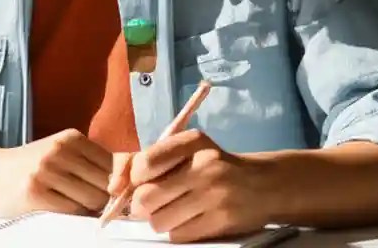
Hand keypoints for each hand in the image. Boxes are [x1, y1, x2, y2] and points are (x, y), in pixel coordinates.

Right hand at [0, 129, 112, 217]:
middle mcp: (59, 150)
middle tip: (87, 202)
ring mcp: (46, 171)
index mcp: (71, 137)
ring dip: (88, 208)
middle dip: (104, 198)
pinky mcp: (35, 193)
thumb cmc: (33, 167)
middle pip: (106, 184)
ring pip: (92, 200)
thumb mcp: (62, 152)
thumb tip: (132, 178)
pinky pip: (72, 211)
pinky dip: (71, 215)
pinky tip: (57, 208)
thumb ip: (93, 162)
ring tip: (70, 203)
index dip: (118, 183)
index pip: (114, 164)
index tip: (110, 193)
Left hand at [125, 129, 271, 242]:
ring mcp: (214, 196)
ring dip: (159, 219)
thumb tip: (115, 185)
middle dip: (141, 205)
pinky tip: (188, 220)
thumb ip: (152, 159)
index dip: (135, 178)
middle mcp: (204, 166)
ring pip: (159, 220)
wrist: (262, 185)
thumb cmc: (213, 165)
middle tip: (147, 204)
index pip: (145, 162)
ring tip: (172, 211)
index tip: (139, 182)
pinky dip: (176, 231)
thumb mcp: (188, 150)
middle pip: (147, 197)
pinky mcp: (221, 222)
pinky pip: (178, 235)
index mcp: (193, 142)